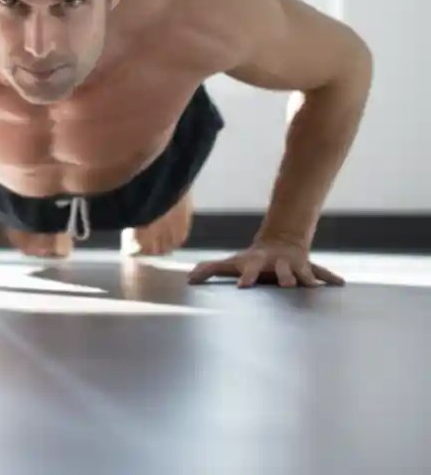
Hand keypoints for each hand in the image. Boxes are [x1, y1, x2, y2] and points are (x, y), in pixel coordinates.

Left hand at [187, 236, 344, 287]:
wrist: (280, 241)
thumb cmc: (250, 259)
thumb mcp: (231, 263)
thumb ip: (210, 269)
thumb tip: (189, 279)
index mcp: (257, 263)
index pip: (249, 270)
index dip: (246, 278)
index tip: (243, 288)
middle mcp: (277, 263)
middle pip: (280, 270)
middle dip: (283, 277)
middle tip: (286, 286)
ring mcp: (294, 264)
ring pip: (303, 271)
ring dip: (308, 278)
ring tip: (314, 287)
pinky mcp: (309, 267)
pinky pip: (321, 272)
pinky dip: (330, 278)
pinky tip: (341, 285)